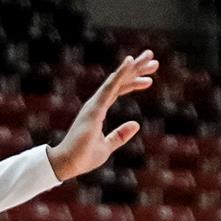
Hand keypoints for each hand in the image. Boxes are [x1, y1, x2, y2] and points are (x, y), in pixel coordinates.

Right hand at [47, 51, 158, 180]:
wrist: (68, 163)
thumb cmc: (83, 157)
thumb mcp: (107, 146)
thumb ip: (120, 135)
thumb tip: (136, 124)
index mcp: (99, 109)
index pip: (119, 90)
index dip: (134, 82)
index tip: (150, 79)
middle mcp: (97, 103)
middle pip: (120, 81)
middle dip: (136, 69)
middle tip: (152, 57)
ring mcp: (95, 104)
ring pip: (117, 80)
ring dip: (133, 67)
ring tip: (149, 56)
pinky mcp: (95, 108)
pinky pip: (110, 87)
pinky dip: (121, 73)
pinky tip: (131, 61)